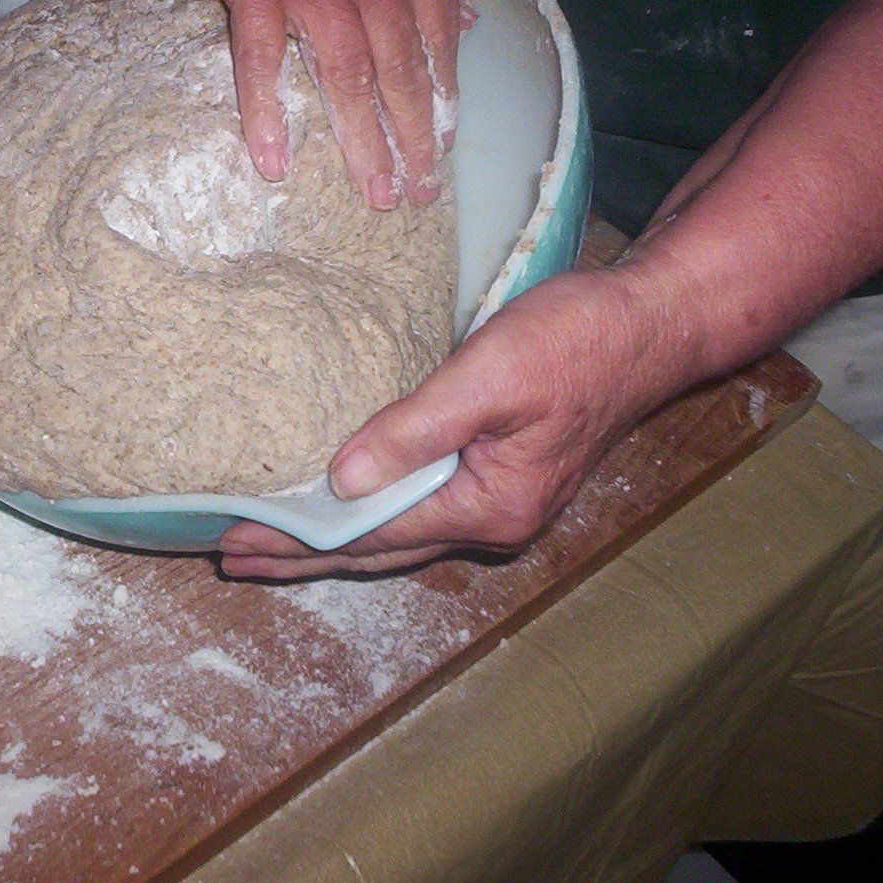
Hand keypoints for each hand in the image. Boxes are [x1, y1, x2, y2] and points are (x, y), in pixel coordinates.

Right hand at [178, 0, 461, 208]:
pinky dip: (265, 113)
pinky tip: (272, 160)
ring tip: (372, 194)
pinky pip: (261, 59)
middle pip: (401, 71)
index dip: (443, 98)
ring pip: (345, 78)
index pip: (438, 37)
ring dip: (361, 144)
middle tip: (416, 195)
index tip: (446, 146)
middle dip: (414, 141)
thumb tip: (465, 16)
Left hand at [217, 268, 693, 577]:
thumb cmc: (576, 340)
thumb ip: (414, 430)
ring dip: (335, 538)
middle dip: (303, 555)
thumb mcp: (488, 376)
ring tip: (273, 543)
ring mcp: (503, 503)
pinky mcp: (505, 477)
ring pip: (400, 533)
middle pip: (379, 549)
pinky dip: (372, 513)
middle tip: (231, 557)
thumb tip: (341, 483)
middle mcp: (494, 521)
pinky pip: (421, 508)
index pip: (369, 535)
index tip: (232, 543)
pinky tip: (346, 504)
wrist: (651, 325)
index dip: (297, 540)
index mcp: (488, 506)